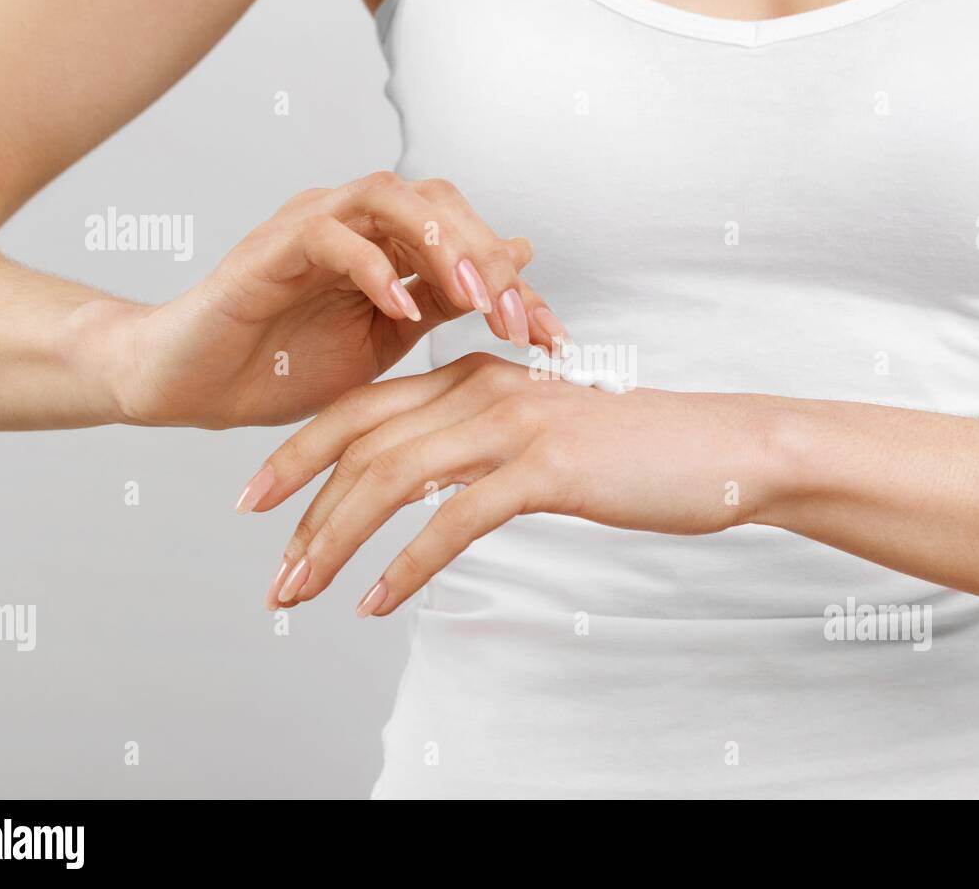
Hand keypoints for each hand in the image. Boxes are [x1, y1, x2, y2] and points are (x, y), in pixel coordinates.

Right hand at [100, 174, 568, 427]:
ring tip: (473, 297)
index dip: (516, 287)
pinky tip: (400, 306)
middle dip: (488, 258)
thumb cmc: (283, 364)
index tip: (555, 341)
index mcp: (389, 247)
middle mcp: (357, 225)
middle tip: (517, 320)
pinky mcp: (270, 248)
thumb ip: (444, 301)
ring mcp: (313, 227)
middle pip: (441, 202)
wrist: (194, 385)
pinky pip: (330, 235)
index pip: (469, 241)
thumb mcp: (386, 344)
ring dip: (442, 244)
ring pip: (391, 198)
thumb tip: (518, 263)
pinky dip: (372, 265)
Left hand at [242, 353, 789, 615]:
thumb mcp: (544, 436)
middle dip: (299, 505)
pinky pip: (453, 519)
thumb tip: (436, 486)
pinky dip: (407, 565)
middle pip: (360, 442)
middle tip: (268, 567)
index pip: (364, 409)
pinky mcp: (545, 466)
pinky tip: (377, 602)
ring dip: (336, 541)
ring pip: (392, 479)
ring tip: (300, 592)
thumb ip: (485, 446)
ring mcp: (512, 424)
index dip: (301, 453)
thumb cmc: (634, 449)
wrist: (719, 448)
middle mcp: (481, 389)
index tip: (259, 500)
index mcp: (474, 377)